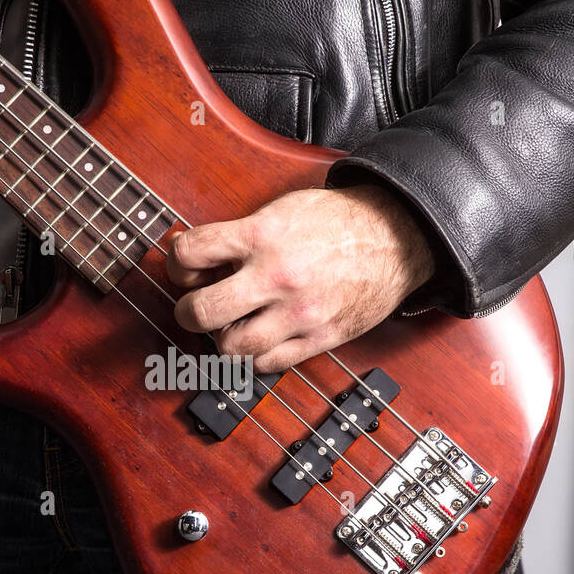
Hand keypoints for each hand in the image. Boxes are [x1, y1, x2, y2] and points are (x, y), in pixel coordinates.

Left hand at [166, 181, 435, 371]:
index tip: (188, 268)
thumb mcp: (282, 209)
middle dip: (188, 311)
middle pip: (200, 312)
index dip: (178, 262)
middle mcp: (277, 276)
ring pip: (231, 348)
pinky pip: (268, 364)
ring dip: (222, 339)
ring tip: (232, 325)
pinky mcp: (319, 338)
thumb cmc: (337, 221)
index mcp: (263, 235)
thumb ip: (238, 233)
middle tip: (196, 307)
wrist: (395, 238)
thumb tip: (195, 256)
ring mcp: (298, 313)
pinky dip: (255, 356)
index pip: (190, 253)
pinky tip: (260, 338)